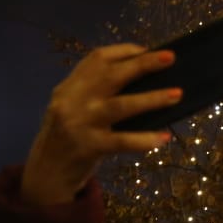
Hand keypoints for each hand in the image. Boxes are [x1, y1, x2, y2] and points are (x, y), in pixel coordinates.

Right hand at [20, 45, 178, 205]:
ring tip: (177, 94)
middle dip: (142, 65)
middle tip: (170, 58)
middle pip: (111, 76)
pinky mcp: (88, 146)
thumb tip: (144, 76)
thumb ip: (95, 91)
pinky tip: (163, 137)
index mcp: (70, 86)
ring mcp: (80, 123)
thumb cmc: (69, 135)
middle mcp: (73, 100)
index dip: (124, 51)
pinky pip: (122, 141)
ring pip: (121, 106)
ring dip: (151, 99)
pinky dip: (144, 139)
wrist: (45, 172)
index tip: (148, 50)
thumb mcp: (72, 106)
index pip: (97, 59)